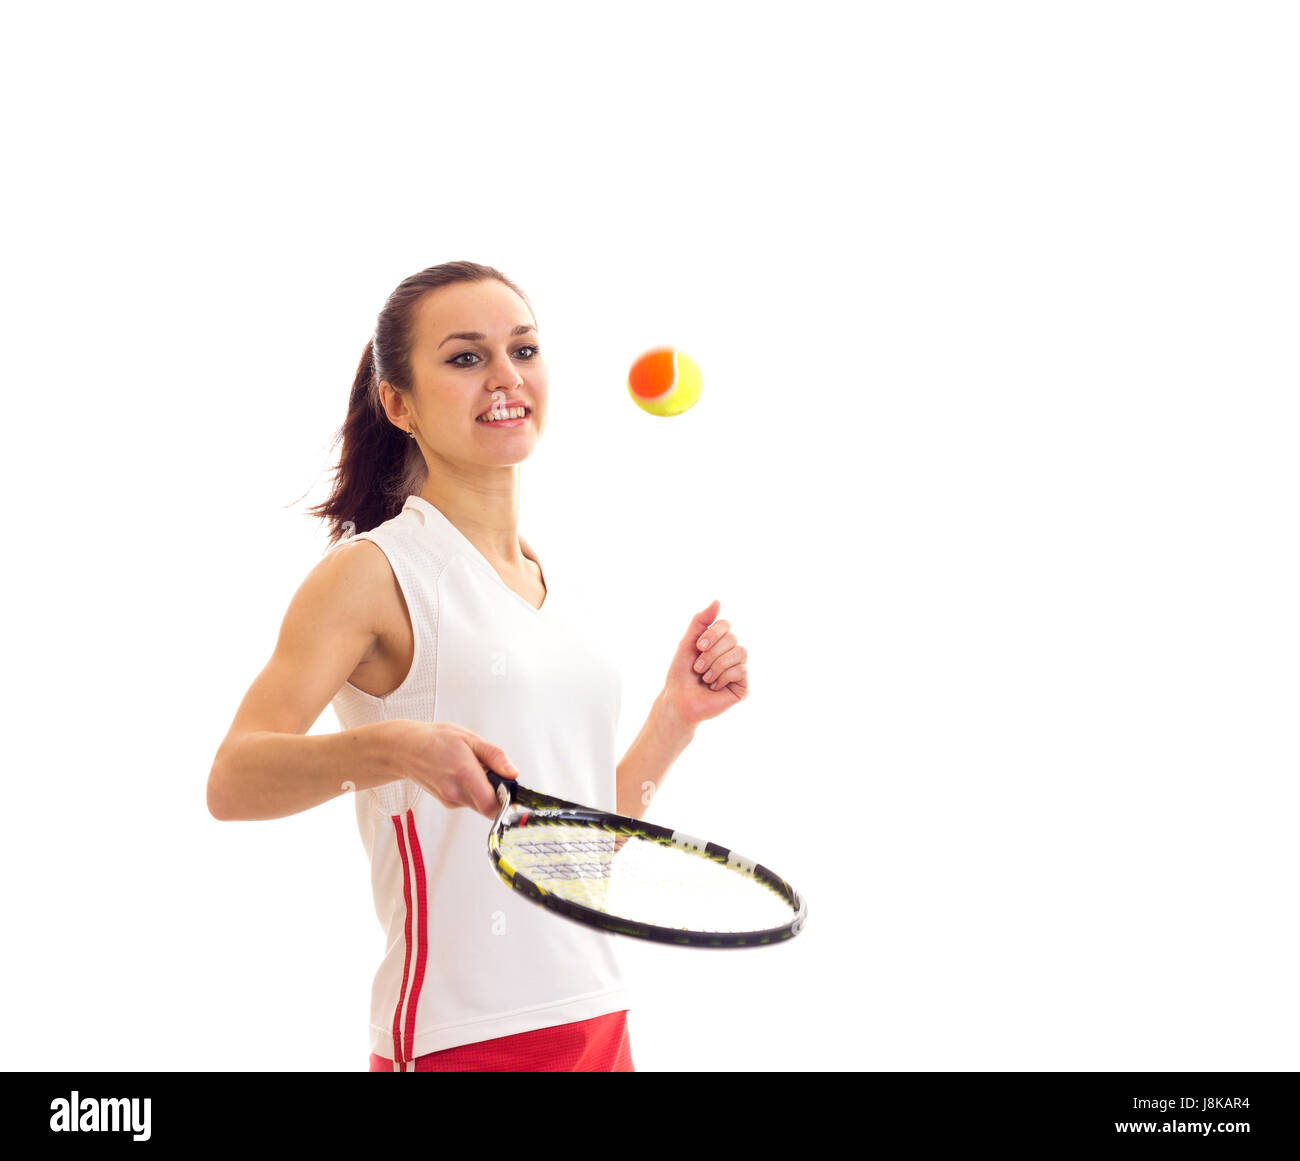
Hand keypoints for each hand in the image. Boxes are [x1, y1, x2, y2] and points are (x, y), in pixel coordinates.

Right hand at [385, 719, 517, 818]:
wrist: (406, 749)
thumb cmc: (436, 740)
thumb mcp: (470, 738)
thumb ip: (495, 757)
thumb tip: (513, 773)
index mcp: (464, 774)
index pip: (492, 806)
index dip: (506, 803)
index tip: (511, 792)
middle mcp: (455, 792)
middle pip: (488, 807)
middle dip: (496, 794)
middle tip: (492, 773)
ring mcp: (449, 799)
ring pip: (478, 804)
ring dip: (483, 791)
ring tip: (472, 769)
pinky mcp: (447, 802)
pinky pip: (468, 801)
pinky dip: (472, 791)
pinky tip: (462, 774)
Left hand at [661, 599, 748, 728]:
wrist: (679, 700)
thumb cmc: (681, 673)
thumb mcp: (688, 642)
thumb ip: (700, 621)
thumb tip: (718, 601)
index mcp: (720, 642)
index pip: (725, 625)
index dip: (712, 634)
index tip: (698, 646)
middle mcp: (732, 653)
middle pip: (732, 638)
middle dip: (711, 654)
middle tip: (698, 668)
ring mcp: (740, 669)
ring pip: (740, 653)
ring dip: (716, 666)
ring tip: (705, 678)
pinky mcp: (743, 686)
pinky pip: (741, 670)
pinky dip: (723, 677)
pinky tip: (715, 687)